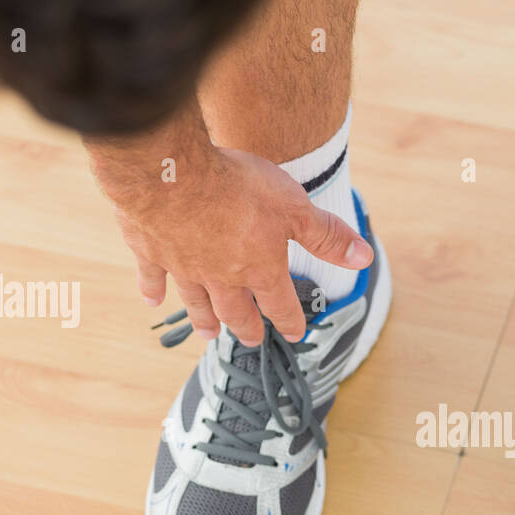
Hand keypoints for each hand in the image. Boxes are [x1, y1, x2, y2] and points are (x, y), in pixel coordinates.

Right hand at [106, 146, 371, 344]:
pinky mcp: (150, 250)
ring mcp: (183, 267)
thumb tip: (363, 259)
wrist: (171, 174)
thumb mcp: (296, 208)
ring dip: (204, 319)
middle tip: (250, 339)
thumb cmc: (237, 188)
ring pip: (196, 301)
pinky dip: (153, 290)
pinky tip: (152, 301)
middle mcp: (221, 277)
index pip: (280, 304)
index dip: (289, 320)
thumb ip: (327, 236)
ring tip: (207, 334)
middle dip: (246, 326)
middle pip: (237, 310)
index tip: (293, 334)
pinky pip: (153, 276)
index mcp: (259, 269)